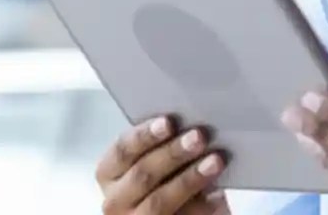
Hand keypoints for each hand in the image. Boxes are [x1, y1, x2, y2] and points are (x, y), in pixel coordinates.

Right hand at [95, 116, 230, 214]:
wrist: (184, 211)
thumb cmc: (168, 180)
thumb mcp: (159, 161)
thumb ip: (164, 146)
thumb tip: (188, 127)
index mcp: (110, 173)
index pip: (122, 150)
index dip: (145, 135)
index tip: (169, 122)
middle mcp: (115, 199)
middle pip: (142, 174)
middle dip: (172, 153)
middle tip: (198, 137)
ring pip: (158, 201)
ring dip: (189, 179)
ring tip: (215, 161)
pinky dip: (201, 205)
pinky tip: (217, 193)